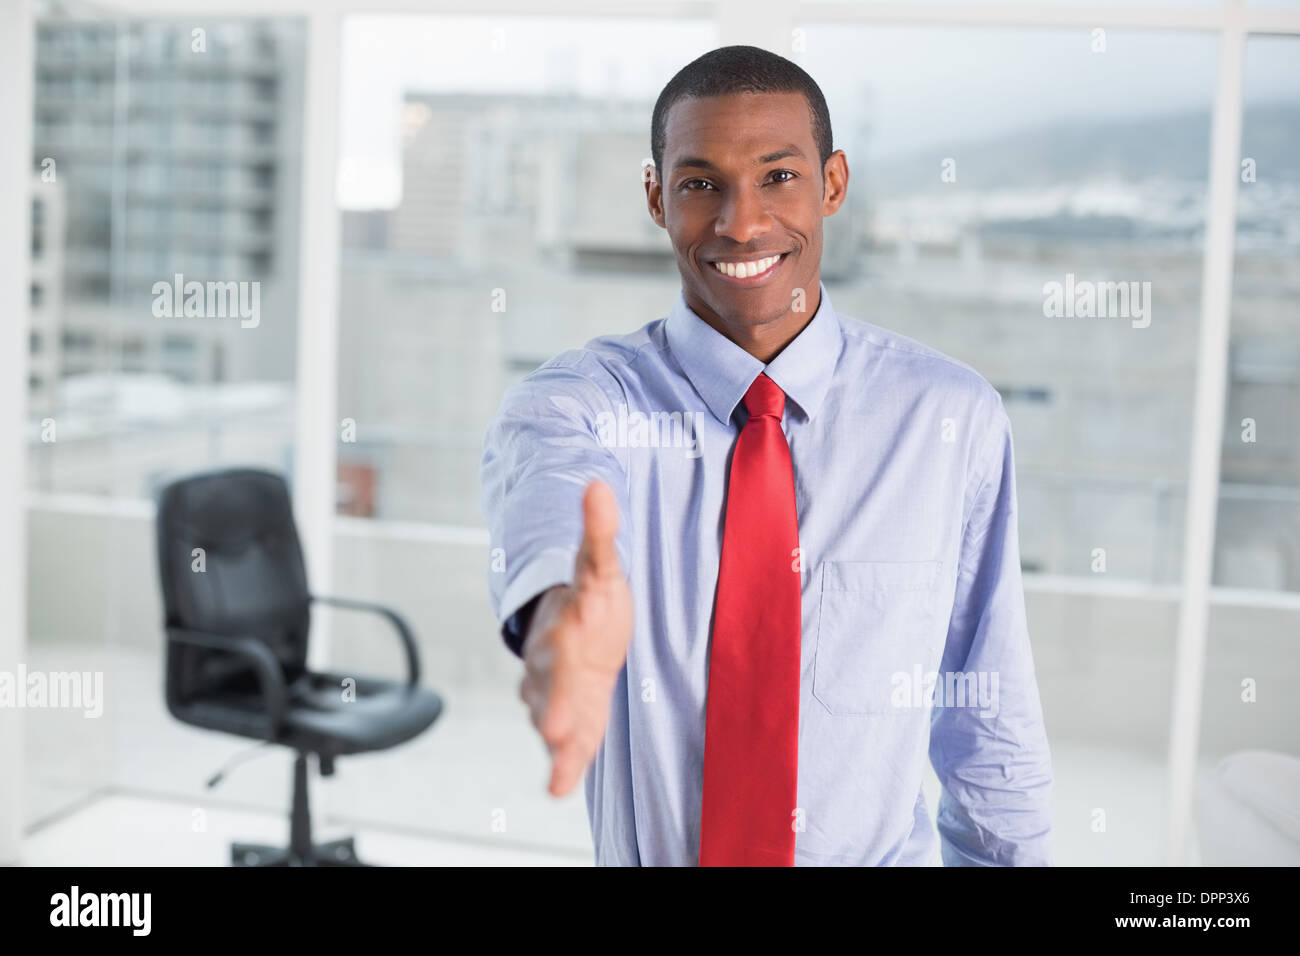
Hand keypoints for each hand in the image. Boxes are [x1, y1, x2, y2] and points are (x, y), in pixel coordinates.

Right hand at [518, 479, 633, 796]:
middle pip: (550, 692)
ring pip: (553, 720)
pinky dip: (564, 764)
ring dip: (558, 747)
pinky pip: (570, 741)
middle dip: (552, 712)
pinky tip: (558, 786)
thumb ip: (599, 532)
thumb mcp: (599, 564)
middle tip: (554, 732)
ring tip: (558, 775)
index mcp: (561, 630)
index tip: (555, 700)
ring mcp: (559, 694)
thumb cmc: (590, 595)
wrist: (573, 621)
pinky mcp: (576, 714)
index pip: (557, 654)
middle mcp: (551, 666)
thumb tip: (597, 485)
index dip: (557, 677)